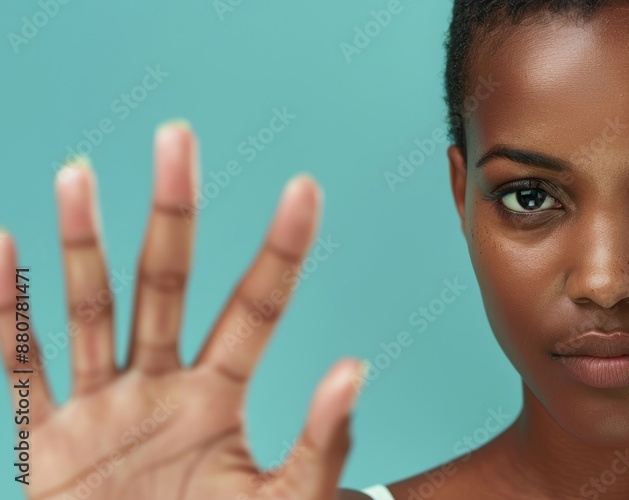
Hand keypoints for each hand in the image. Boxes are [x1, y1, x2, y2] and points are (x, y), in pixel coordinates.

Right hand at [0, 122, 364, 498]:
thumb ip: (321, 447)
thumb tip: (354, 370)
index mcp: (218, 399)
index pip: (255, 309)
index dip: (280, 250)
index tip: (305, 188)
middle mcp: (159, 387)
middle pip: (164, 283)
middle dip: (173, 212)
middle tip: (177, 135)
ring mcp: (99, 407)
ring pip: (89, 309)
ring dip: (82, 245)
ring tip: (79, 174)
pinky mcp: (47, 442)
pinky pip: (19, 367)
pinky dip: (6, 314)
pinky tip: (0, 250)